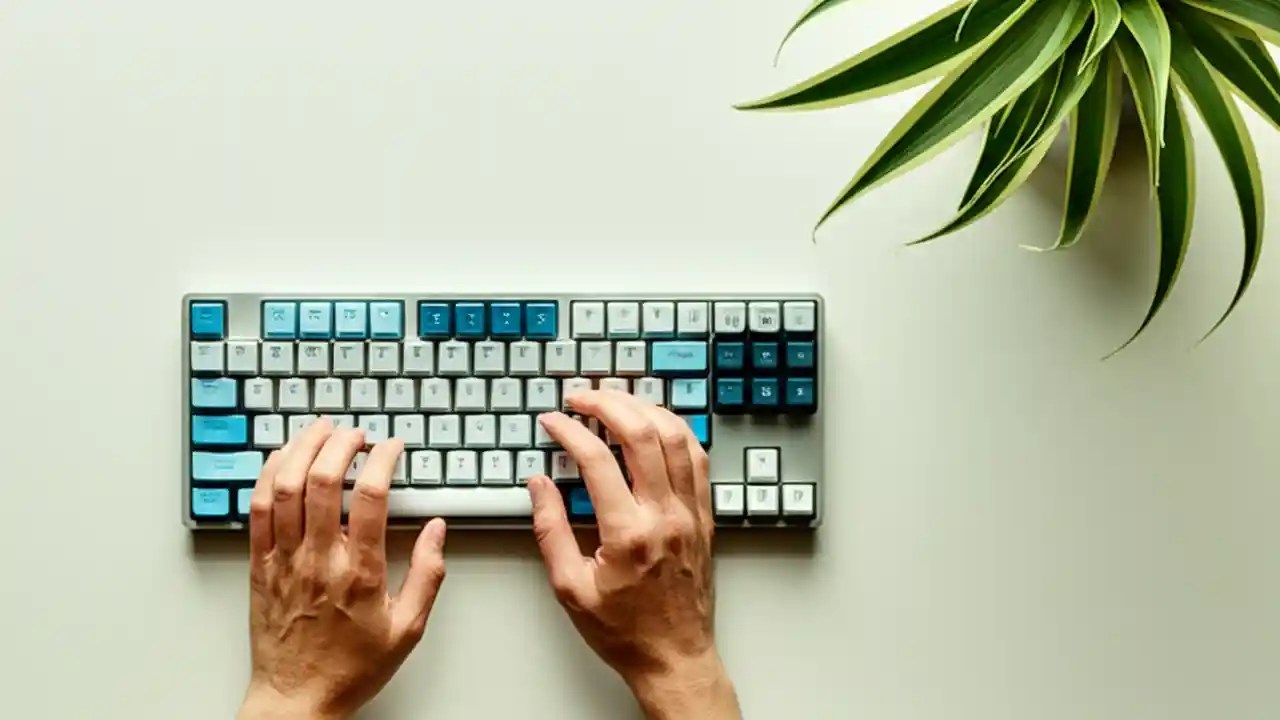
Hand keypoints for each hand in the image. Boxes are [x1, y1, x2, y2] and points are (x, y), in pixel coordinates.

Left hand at [238, 418, 447, 719]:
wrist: (297, 700)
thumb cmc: (350, 668)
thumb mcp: (407, 629)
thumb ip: (427, 575)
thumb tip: (437, 531)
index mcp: (358, 574)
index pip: (369, 498)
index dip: (382, 461)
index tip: (392, 447)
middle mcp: (318, 561)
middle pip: (321, 481)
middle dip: (340, 444)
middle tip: (356, 432)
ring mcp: (284, 561)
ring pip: (284, 487)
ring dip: (301, 449)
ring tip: (319, 430)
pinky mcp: (260, 566)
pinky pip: (257, 509)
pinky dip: (268, 475)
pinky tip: (281, 459)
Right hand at [528, 391, 740, 719]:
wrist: (674, 656)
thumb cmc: (624, 631)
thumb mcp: (569, 588)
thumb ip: (550, 531)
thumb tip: (539, 485)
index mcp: (628, 534)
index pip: (598, 460)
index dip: (571, 431)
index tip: (553, 421)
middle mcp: (665, 516)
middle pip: (642, 435)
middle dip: (608, 403)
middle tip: (583, 396)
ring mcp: (691, 513)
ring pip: (677, 438)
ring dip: (646, 409)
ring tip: (618, 400)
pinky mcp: (705, 517)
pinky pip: (698, 459)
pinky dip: (677, 432)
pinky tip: (658, 424)